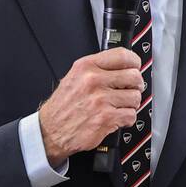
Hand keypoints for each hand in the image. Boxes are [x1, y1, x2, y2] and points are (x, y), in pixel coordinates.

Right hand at [38, 48, 143, 165]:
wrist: (51, 131)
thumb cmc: (63, 106)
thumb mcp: (74, 77)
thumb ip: (96, 68)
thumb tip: (123, 66)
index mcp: (86, 67)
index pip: (123, 55)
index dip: (134, 62)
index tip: (135, 68)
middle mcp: (93, 81)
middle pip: (134, 76)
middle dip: (135, 86)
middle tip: (128, 91)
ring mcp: (100, 100)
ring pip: (135, 97)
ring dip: (131, 104)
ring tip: (119, 106)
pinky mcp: (106, 118)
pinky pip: (131, 115)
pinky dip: (126, 119)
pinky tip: (116, 118)